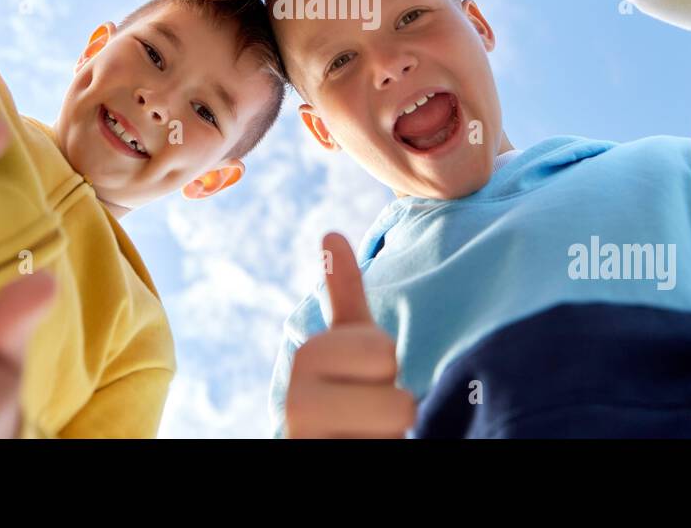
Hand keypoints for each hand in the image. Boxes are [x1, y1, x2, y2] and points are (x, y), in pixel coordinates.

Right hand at [284, 233, 415, 437]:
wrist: (330, 445)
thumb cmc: (354, 398)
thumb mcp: (354, 346)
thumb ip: (344, 296)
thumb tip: (331, 232)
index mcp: (307, 361)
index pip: (380, 351)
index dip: (386, 367)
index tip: (366, 379)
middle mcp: (296, 407)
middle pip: (393, 399)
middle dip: (395, 409)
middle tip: (370, 417)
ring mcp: (305, 438)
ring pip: (394, 428)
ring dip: (391, 438)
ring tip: (366, 439)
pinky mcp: (315, 458)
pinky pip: (380, 451)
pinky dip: (382, 448)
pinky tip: (359, 444)